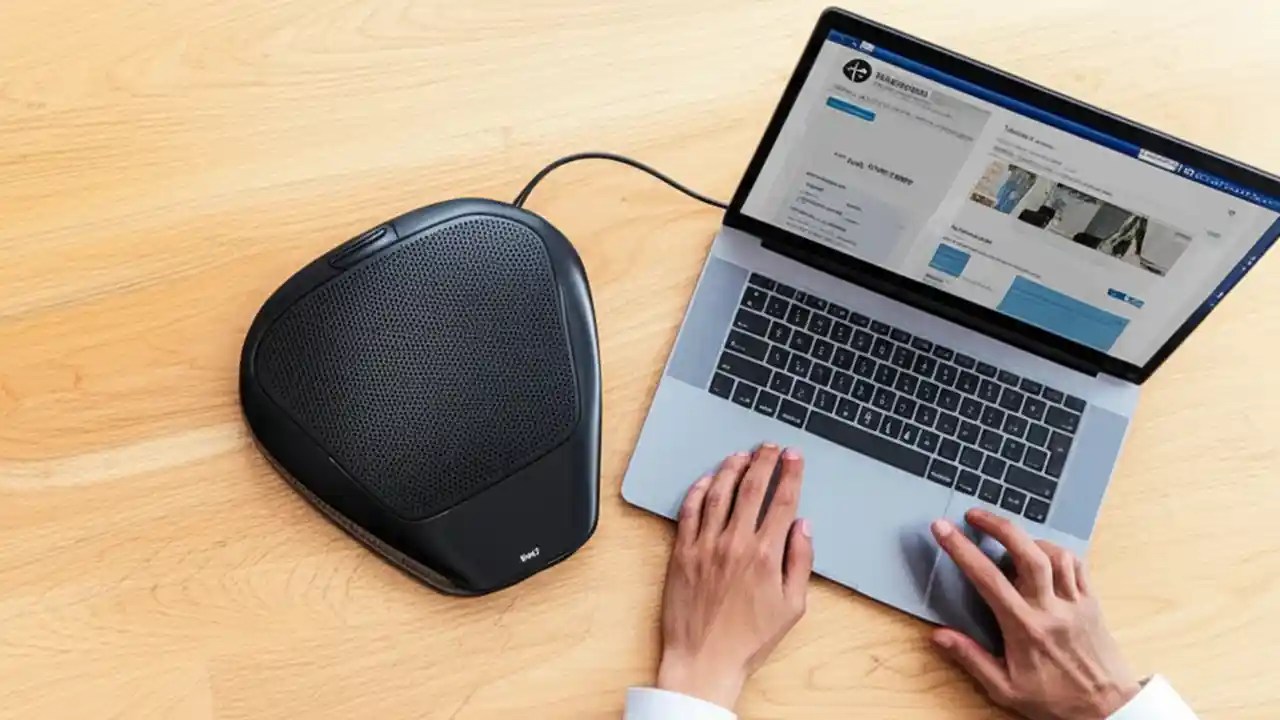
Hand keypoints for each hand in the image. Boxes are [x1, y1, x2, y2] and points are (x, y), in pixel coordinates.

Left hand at [655, 444, 813, 709]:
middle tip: (770, 446)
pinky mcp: (682, 552)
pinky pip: (689, 511)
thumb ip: (801, 561)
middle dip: (764, 461)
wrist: (705, 659)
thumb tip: (803, 526)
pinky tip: (707, 479)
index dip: (790, 473)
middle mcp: (735, 543)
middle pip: (752, 487)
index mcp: (766, 555)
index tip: (794, 457)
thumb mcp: (793, 606)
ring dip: (731, 468)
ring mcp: (705, 545)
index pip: (782, 501)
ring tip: (742, 454)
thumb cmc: (749, 639)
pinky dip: (698, 490)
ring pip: (718, 492)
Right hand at [931, 509, 1140, 719]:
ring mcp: (1075, 603)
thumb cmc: (1056, 702)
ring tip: (1009, 536)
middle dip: (998, 526)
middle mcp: (1051, 609)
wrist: (1107, 710)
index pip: (987, 579)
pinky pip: (1077, 565)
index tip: (944, 530)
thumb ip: (971, 659)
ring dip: (1028, 537)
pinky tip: (1043, 552)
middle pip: (1026, 553)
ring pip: (1054, 554)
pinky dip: (1057, 551)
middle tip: (975, 514)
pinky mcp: (1092, 603)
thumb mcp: (1005, 689)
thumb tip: (939, 636)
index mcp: (1025, 629)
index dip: (961, 549)